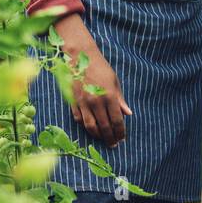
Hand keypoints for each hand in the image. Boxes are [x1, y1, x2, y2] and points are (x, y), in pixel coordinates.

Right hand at [55, 13, 131, 146]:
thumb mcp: (114, 81)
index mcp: (109, 96)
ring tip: (102, 139)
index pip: (117, 120)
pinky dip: (85, 126)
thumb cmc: (100, 68)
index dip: (120, 132)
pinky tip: (91, 128)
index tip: (122, 139)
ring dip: (97, 136)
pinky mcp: (73, 101)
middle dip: (110, 137)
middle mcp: (96, 102)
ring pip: (90, 126)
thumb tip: (128, 114)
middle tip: (113, 144)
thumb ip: (120, 100)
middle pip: (104, 126)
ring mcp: (83, 103)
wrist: (80, 57)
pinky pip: (79, 119)